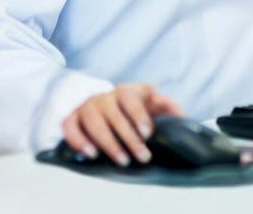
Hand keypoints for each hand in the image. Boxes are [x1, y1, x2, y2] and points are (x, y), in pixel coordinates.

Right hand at [62, 83, 183, 165]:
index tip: (148, 133)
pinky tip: (91, 154)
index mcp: (123, 91)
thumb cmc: (128, 105)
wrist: (99, 102)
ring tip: (122, 161)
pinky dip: (79, 141)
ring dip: (109, 143)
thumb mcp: (147, 101)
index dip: (138, 115)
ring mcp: (85, 107)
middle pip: (114, 116)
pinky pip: (70, 128)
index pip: (129, 99)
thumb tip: (182, 115)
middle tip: (143, 157)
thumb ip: (165, 106)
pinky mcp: (71, 119)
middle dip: (130, 139)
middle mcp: (103, 97)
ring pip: (94, 123)